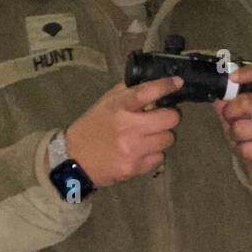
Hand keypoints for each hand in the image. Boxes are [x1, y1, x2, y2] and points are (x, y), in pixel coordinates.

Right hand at [64, 78, 182, 186]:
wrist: (74, 159)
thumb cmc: (92, 127)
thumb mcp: (104, 103)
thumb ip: (127, 92)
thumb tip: (151, 83)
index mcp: (119, 107)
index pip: (149, 91)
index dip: (167, 86)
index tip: (177, 83)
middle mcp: (129, 127)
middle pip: (170, 118)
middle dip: (169, 117)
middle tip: (160, 119)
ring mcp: (133, 149)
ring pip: (168, 139)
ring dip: (161, 137)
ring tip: (148, 138)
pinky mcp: (135, 167)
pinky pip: (160, 158)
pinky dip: (154, 155)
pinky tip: (141, 152)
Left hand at [212, 63, 251, 187]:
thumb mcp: (238, 116)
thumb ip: (226, 104)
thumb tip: (213, 95)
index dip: (250, 72)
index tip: (232, 77)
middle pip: (248, 101)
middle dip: (230, 111)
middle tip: (229, 117)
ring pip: (243, 128)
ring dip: (234, 133)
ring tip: (240, 136)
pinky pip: (246, 148)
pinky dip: (241, 150)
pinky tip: (248, 149)